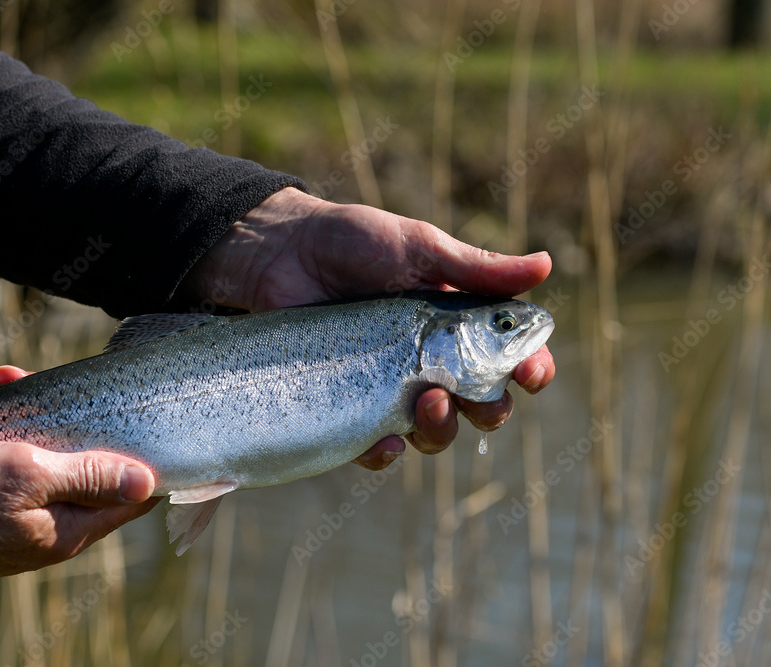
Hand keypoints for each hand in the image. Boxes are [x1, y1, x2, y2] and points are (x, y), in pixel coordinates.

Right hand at [0, 368, 158, 591]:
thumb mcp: (30, 476)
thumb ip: (89, 476)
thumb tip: (148, 481)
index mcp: (68, 528)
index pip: (128, 498)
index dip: (137, 456)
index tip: (130, 413)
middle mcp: (44, 524)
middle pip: (72, 461)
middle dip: (52, 413)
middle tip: (17, 375)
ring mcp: (9, 513)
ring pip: (23, 450)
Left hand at [180, 187, 555, 467]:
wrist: (278, 254)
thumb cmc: (351, 242)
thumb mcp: (416, 247)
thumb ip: (475, 267)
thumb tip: (546, 266)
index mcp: (457, 324)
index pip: (507, 358)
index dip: (529, 370)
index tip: (532, 373)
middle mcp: (430, 362)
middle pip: (480, 406)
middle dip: (490, 409)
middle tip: (476, 397)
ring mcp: (389, 387)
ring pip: (434, 432)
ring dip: (442, 429)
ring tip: (427, 402)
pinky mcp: (348, 407)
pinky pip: (376, 445)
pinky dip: (386, 450)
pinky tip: (385, 439)